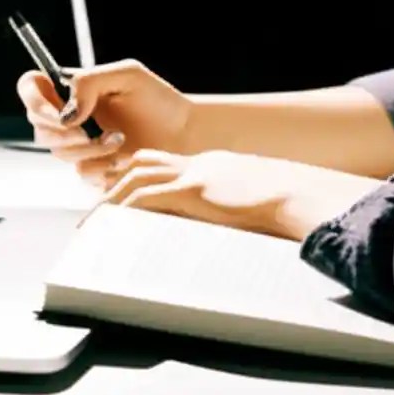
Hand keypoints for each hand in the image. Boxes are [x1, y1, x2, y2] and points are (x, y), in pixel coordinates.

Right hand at [17, 59, 192, 187]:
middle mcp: (70, 117)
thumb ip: (89, 82)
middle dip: (62, 131)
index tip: (55, 108)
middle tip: (89, 130)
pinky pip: (81, 172)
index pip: (30, 87)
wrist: (184, 135)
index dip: (33, 97)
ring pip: (59, 151)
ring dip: (89, 148)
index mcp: (71, 90)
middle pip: (39, 126)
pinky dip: (102, 165)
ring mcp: (79, 146)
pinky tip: (123, 157)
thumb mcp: (126, 75)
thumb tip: (65, 113)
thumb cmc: (158, 101)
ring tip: (119, 140)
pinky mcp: (93, 169)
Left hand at [100, 149, 380, 240]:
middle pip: (141, 164)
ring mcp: (194, 175)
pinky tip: (112, 224)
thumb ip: (238, 211)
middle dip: (114, 183)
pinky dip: (124, 210)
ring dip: (109, 199)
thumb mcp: (255, 204)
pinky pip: (146, 198)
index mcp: (213, 166)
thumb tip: (239, 230)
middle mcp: (199, 164)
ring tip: (93, 222)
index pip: (165, 165)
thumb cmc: (288, 203)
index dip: (139, 178)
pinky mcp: (193, 191)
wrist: (300, 194)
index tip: (122, 195)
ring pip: (135, 178)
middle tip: (97, 209)